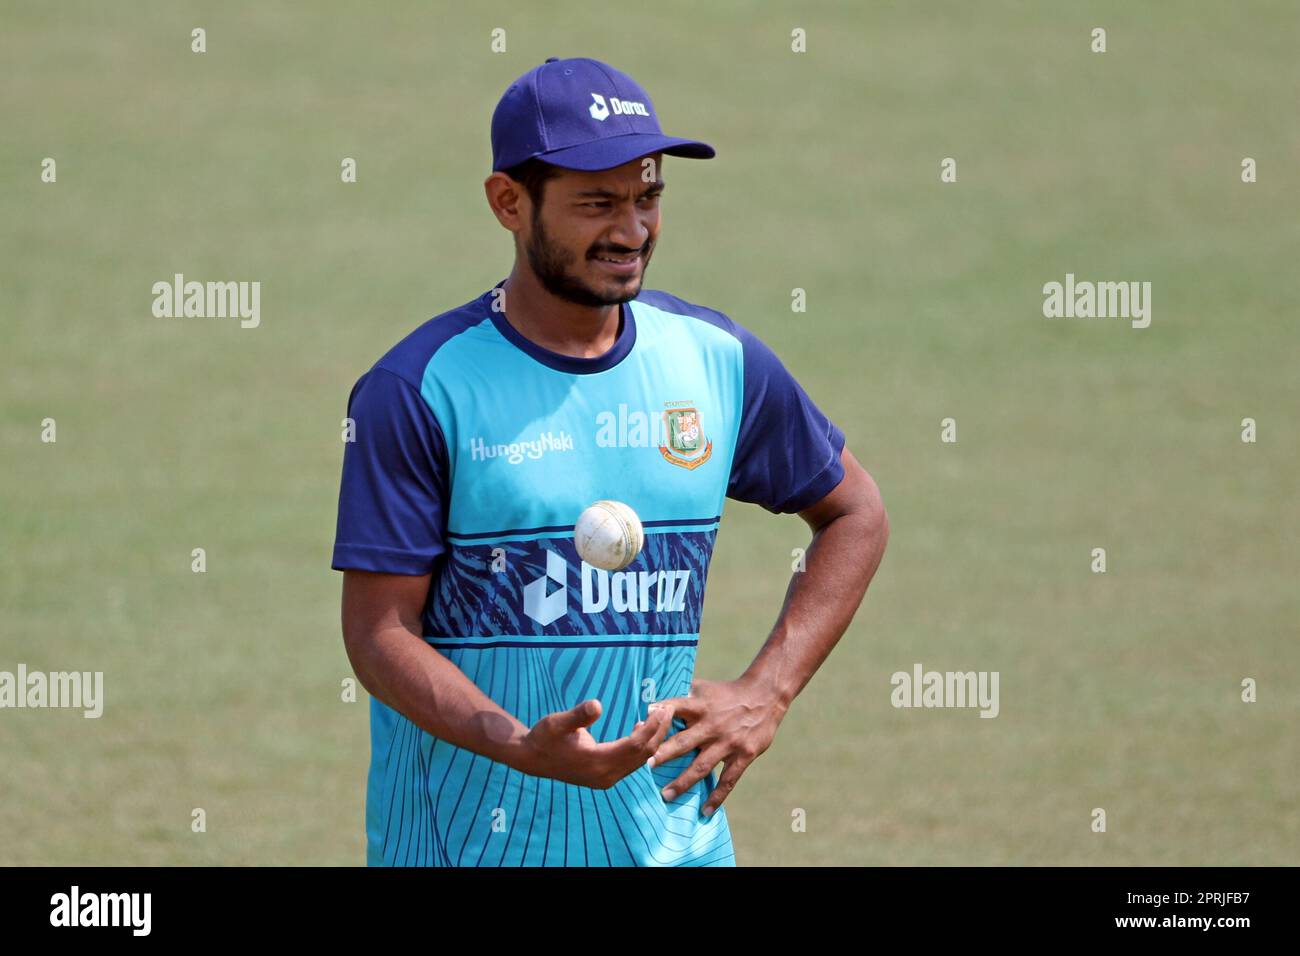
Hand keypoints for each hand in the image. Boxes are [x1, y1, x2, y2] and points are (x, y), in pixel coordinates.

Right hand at [517, 699, 673, 788]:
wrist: (532, 759)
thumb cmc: (544, 737)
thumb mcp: (557, 722)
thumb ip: (578, 715)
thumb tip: (596, 705)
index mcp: (597, 762)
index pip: (635, 745)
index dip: (651, 727)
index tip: (661, 709)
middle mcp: (605, 775)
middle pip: (642, 754)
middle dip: (658, 731)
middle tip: (669, 709)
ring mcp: (606, 779)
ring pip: (639, 760)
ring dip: (653, 739)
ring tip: (661, 716)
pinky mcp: (605, 778)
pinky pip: (632, 764)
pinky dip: (642, 747)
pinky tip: (642, 729)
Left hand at [647, 677, 787, 816]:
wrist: (765, 696)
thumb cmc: (728, 692)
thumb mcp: (706, 688)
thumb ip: (683, 695)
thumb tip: (657, 702)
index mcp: (700, 706)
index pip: (676, 708)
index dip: (660, 713)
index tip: (642, 722)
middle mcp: (712, 725)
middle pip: (684, 741)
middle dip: (664, 754)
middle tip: (645, 766)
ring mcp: (728, 742)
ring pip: (702, 766)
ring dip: (683, 782)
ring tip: (666, 795)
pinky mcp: (743, 755)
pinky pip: (728, 780)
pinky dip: (717, 797)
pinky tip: (705, 810)